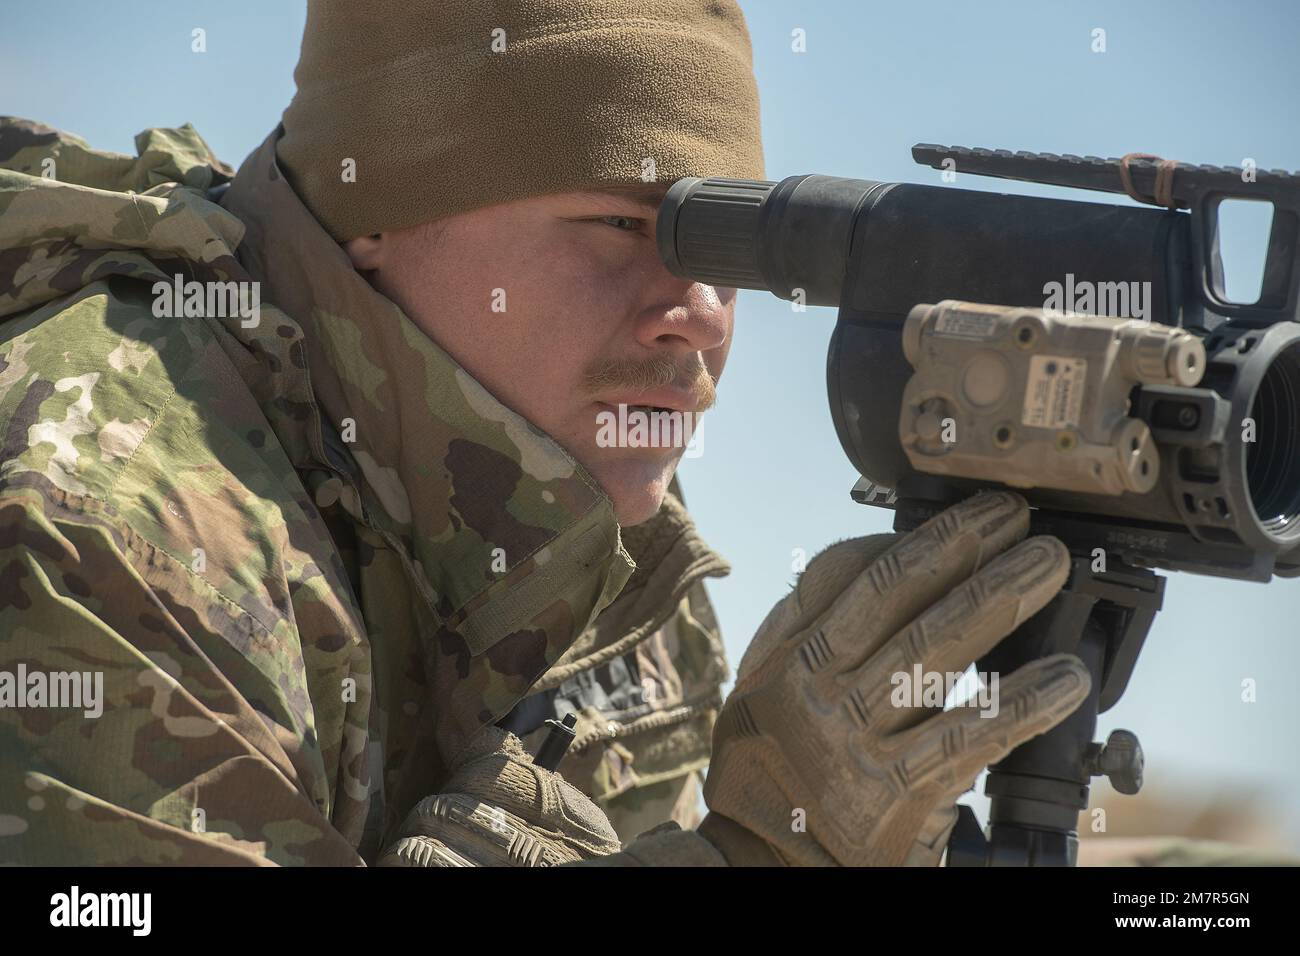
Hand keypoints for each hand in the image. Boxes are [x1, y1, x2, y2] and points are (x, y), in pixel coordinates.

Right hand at [698, 491, 1090, 865]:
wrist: (769, 863)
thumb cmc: (774, 767)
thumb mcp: (761, 690)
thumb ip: (803, 628)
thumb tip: (866, 559)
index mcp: (786, 657)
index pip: (849, 574)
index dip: (916, 537)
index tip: (970, 515)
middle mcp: (816, 690)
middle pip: (899, 598)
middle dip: (967, 546)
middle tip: (1020, 516)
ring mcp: (856, 739)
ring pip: (938, 651)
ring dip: (1003, 598)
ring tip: (1051, 564)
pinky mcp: (897, 792)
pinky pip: (972, 735)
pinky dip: (1024, 701)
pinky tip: (1065, 677)